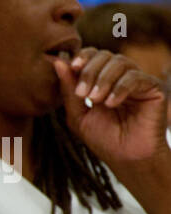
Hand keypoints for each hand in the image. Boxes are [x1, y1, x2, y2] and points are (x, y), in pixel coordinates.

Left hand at [53, 49, 168, 168]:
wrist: (127, 158)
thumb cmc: (103, 139)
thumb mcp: (78, 115)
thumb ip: (68, 90)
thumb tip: (58, 62)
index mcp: (103, 80)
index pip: (94, 56)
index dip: (83, 57)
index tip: (73, 66)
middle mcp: (122, 77)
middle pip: (106, 56)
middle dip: (90, 71)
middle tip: (82, 94)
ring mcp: (138, 81)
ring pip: (121, 62)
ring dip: (103, 79)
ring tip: (95, 100)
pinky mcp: (154, 88)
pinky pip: (136, 77)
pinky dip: (120, 88)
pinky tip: (111, 104)